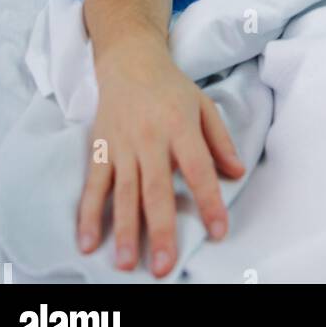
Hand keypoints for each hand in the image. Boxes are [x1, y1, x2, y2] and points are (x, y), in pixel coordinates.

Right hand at [77, 41, 245, 278]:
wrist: (129, 60)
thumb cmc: (171, 88)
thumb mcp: (204, 105)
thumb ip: (220, 141)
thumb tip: (237, 173)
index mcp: (181, 126)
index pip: (199, 168)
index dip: (209, 201)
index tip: (218, 231)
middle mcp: (150, 138)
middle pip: (156, 189)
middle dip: (160, 229)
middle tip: (164, 266)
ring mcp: (122, 145)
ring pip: (123, 193)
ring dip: (123, 230)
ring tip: (125, 263)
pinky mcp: (100, 149)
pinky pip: (93, 185)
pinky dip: (88, 215)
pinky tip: (87, 242)